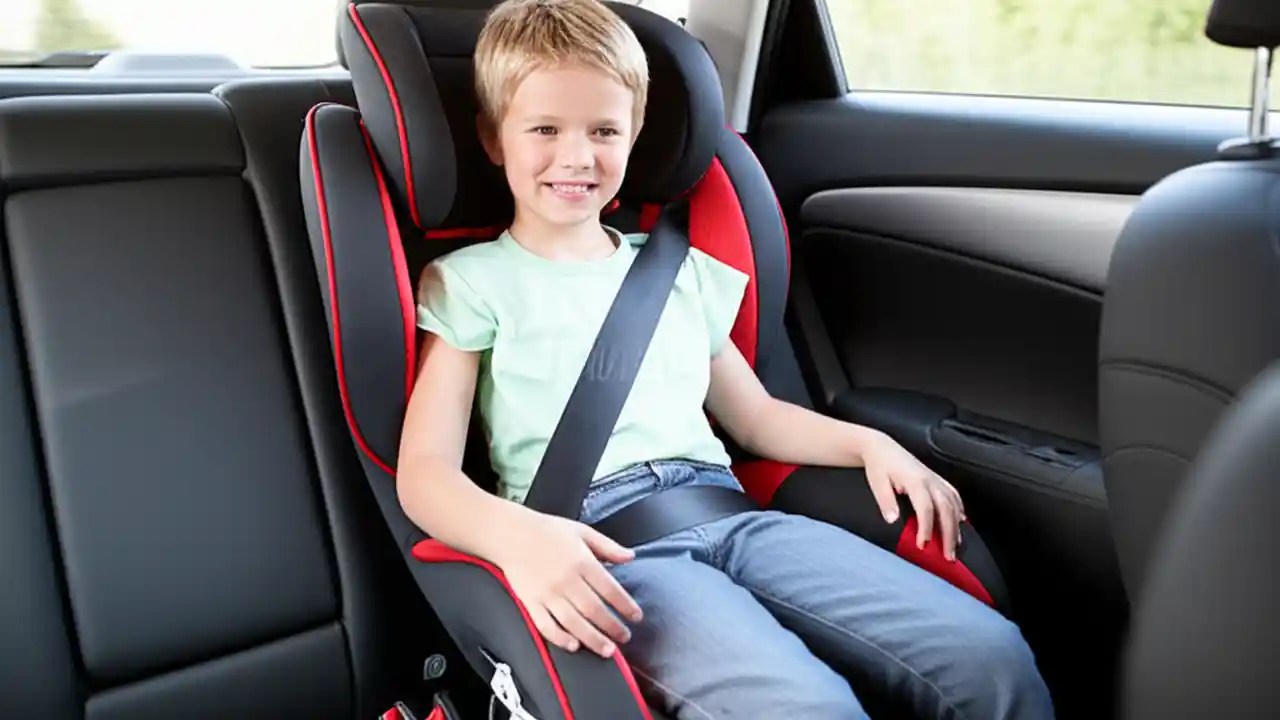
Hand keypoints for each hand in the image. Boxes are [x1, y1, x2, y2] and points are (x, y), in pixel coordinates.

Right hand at [495, 511, 643, 657]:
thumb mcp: (582, 531)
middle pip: (594, 610)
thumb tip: (631, 557)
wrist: (511, 533)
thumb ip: (608, 546)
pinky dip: (560, 638)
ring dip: (592, 638)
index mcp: (582, 561)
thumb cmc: (547, 530)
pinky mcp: (530, 602)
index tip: (636, 617)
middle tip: (625, 638)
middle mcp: (566, 580)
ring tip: (607, 650)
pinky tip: (573, 645)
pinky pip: (546, 625)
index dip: (625, 605)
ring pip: (573, 622)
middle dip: (612, 627)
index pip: (609, 589)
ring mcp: (547, 593)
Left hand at [862, 432, 966, 561]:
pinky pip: (953, 495)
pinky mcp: (936, 478)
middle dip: (949, 534)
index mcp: (915, 480)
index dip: (926, 528)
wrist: (881, 447)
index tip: (923, 545)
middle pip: (946, 509)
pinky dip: (960, 509)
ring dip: (956, 526)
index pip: (925, 508)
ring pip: (953, 503)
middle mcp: (929, 480)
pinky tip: (962, 521)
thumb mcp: (877, 482)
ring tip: (956, 545)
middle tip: (948, 556)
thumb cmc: (879, 465)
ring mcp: (935, 479)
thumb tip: (892, 520)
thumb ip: (886, 501)